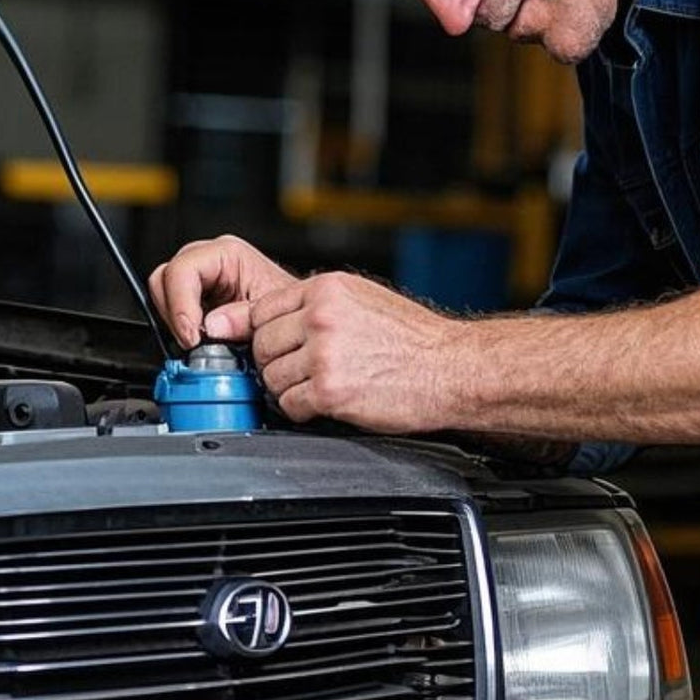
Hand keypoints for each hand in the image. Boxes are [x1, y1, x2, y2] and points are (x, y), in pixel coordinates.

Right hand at [149, 234, 294, 347]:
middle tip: (192, 341)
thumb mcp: (269, 312)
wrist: (296, 317)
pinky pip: (171, 309)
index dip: (180, 305)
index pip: (182, 270)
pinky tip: (199, 339)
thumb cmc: (289, 307)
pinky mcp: (195, 297)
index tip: (191, 336)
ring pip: (163, 294)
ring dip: (175, 322)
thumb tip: (209, 327)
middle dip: (175, 314)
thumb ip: (240, 317)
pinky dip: (179, 327)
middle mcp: (209, 261)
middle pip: (165, 279)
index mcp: (227, 254)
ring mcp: (199, 278)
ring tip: (198, 341)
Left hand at [248, 271, 463, 431]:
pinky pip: (289, 405)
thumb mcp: (359, 300)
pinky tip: (327, 403)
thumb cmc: (413, 337)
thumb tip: (248, 316)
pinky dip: (302, 410)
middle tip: (304, 370)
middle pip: (262, 345)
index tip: (282, 346)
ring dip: (290, 389)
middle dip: (277, 362)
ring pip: (271, 378)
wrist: (452, 368)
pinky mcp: (330, 391)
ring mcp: (324, 354)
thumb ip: (309, 305)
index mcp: (326, 289)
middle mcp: (321, 317)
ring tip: (321, 386)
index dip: (268, 333)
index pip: (262, 310)